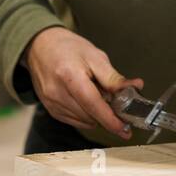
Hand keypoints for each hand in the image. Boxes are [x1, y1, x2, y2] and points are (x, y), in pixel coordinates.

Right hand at [26, 27, 141, 137]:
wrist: (41, 46)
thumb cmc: (68, 48)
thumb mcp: (95, 56)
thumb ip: (114, 77)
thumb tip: (135, 88)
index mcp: (70, 76)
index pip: (93, 105)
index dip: (111, 120)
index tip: (124, 129)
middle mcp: (57, 92)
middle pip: (90, 116)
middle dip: (107, 114)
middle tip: (116, 103)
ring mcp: (52, 103)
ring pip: (84, 121)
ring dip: (96, 115)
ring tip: (97, 95)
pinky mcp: (50, 110)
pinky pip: (75, 121)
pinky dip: (86, 116)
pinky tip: (86, 101)